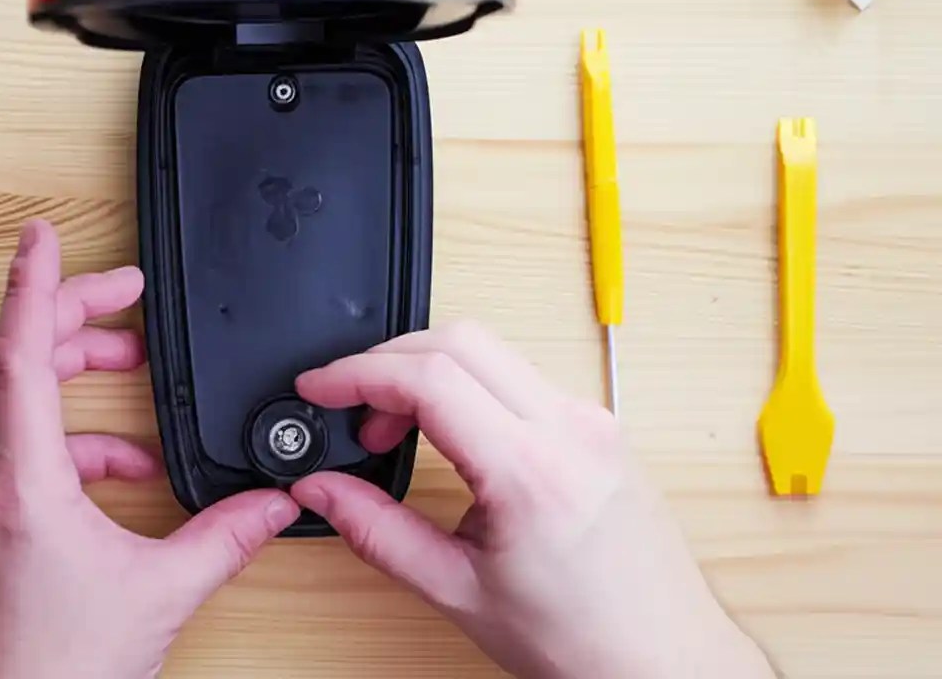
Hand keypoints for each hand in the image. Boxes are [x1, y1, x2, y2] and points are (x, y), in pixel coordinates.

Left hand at [0, 220, 299, 678]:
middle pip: (4, 357)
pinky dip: (67, 432)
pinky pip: (15, 444)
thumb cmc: (58, 670)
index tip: (41, 235)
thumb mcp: (160, 593)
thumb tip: (273, 502)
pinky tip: (119, 463)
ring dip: (61, 364)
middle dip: (62, 311)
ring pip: (2, 395)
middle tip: (117, 294)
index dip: (33, 283)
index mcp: (24, 482)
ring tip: (123, 363)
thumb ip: (225, 537)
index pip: (17, 352)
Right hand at [290, 322, 774, 678]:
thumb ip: (378, 532)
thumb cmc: (585, 638)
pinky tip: (447, 431)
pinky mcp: (600, 426)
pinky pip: (520, 375)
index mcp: (533, 472)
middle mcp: (572, 430)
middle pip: (459, 340)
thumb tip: (322, 491)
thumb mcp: (459, 591)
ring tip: (396, 429)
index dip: (357, 373)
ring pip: (491, 350)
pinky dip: (467, 386)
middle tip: (351, 409)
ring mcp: (593, 421)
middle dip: (387, 361)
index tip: (320, 387)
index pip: (430, 378)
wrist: (665, 659)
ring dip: (428, 371)